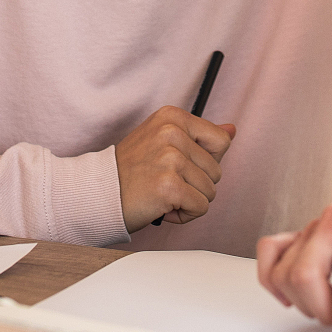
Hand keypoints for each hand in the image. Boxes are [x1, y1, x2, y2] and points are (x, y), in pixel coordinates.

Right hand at [115, 106, 235, 231]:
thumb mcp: (164, 141)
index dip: (204, 162)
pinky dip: (183, 215)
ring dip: (188, 200)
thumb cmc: (132, 170)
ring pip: (211, 191)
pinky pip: (201, 208)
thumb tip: (232, 129)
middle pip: (217, 170)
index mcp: (173, 117)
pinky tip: (162, 206)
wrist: (100, 193)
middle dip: (195, 184)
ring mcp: (170, 158)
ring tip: (162, 193)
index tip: (178, 165)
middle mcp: (172, 132)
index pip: (221, 141)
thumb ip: (200, 136)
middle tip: (164, 181)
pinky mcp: (169, 185)